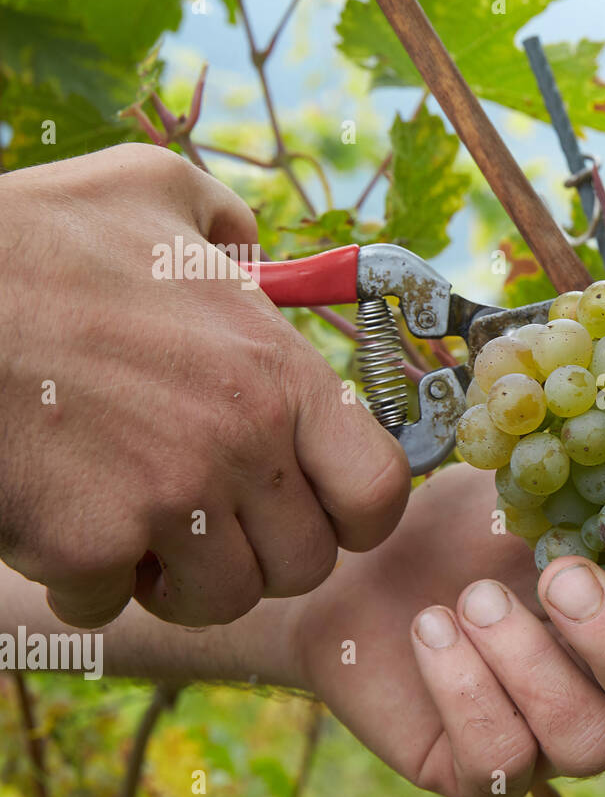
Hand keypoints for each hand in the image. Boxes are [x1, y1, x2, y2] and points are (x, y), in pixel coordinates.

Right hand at [0, 144, 409, 627]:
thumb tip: (251, 248)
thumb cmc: (31, 242)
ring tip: (145, 530)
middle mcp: (242, 443)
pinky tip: (64, 529)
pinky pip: (112, 603)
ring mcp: (168, 500)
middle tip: (215, 521)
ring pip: (219, 599)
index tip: (323, 511)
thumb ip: (226, 224)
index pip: (378, 492)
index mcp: (277, 373)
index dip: (358, 517)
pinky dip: (90, 584)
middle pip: (305, 564)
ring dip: (186, 580)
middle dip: (263, 554)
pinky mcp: (87, 545)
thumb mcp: (151, 192)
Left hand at [290, 463, 604, 796]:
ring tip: (476, 598)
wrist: (361, 562)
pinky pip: (502, 762)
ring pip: (591, 743)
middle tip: (562, 576)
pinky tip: (433, 630)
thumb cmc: (467, 527)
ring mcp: (550, 740)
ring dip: (533, 663)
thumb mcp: (551, 490)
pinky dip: (468, 691)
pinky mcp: (480, 770)